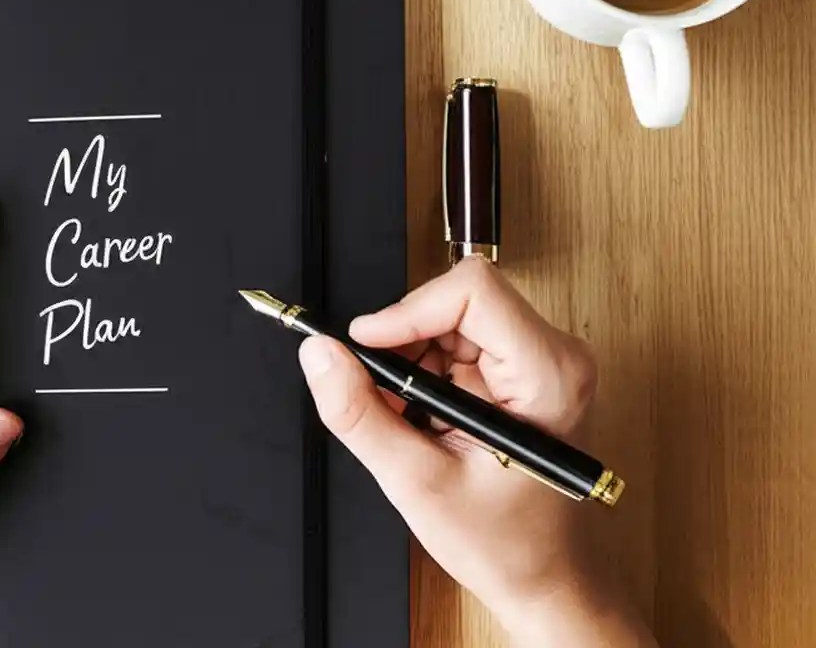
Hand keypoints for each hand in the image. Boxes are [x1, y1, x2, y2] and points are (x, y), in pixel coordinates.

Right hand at [298, 258, 654, 646]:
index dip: (407, 310)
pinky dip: (420, 374)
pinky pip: (453, 342)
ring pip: (447, 319)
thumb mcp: (416, 482)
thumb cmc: (505, 543)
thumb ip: (359, 414)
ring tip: (405, 420)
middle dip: (403, 343)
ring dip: (409, 361)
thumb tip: (319, 355)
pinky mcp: (517, 370)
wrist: (543, 579)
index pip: (472, 291)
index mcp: (547, 376)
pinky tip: (420, 419)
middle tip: (379, 395)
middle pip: (455, 301)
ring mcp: (536, 360)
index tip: (364, 344)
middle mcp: (552, 356)